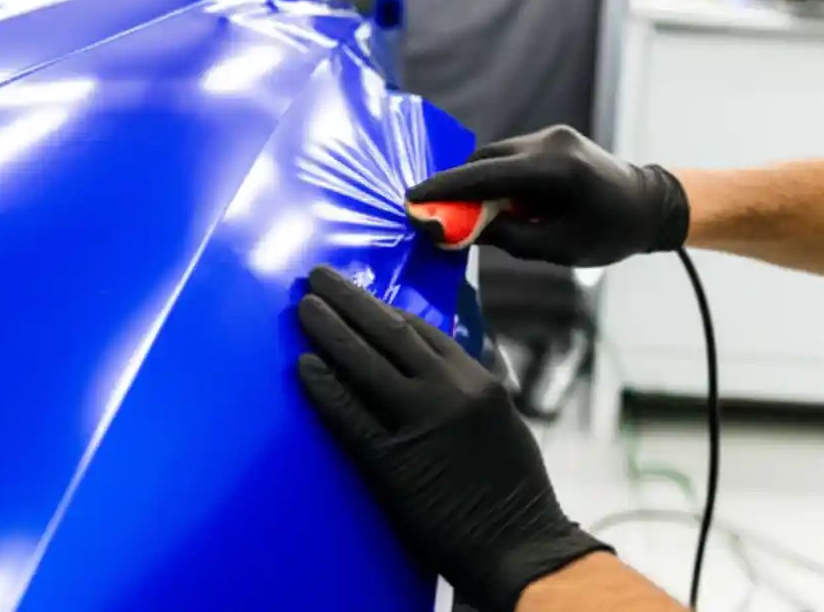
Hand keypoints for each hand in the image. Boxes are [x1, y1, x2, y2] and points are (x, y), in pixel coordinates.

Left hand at [295, 266, 608, 611]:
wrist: (520, 545)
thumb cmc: (513, 489)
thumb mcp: (502, 421)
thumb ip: (466, 389)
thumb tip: (430, 364)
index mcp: (477, 380)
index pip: (421, 329)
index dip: (381, 307)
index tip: (355, 294)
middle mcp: (448, 391)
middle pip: (388, 331)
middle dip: (349, 300)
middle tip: (316, 277)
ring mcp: (418, 423)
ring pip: (364, 362)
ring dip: (329, 331)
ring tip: (303, 308)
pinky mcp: (391, 461)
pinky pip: (349, 415)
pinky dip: (325, 387)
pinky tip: (303, 367)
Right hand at [406, 126, 689, 266]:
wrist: (649, 204)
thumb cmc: (608, 233)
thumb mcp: (555, 247)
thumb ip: (504, 236)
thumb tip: (456, 229)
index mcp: (555, 171)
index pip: (484, 176)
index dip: (444, 189)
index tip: (411, 200)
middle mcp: (550, 143)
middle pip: (483, 162)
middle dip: (454, 188)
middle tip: (429, 215)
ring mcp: (551, 135)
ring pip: (493, 157)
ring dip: (474, 184)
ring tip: (463, 215)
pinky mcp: (551, 138)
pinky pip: (508, 157)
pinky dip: (493, 178)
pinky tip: (492, 203)